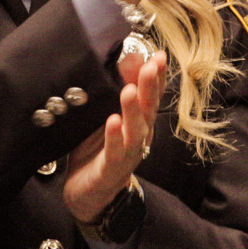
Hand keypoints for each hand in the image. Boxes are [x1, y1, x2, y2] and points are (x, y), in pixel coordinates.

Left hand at [64, 46, 164, 224]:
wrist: (88, 192)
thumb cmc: (97, 149)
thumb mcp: (105, 114)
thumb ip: (115, 90)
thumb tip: (125, 58)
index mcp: (139, 121)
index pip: (152, 95)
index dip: (157, 76)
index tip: (159, 55)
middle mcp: (139, 136)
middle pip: (149, 109)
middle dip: (150, 87)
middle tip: (151, 66)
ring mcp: (128, 153)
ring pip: (135, 130)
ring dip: (134, 110)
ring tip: (130, 90)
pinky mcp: (112, 168)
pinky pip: (115, 151)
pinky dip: (114, 136)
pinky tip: (112, 121)